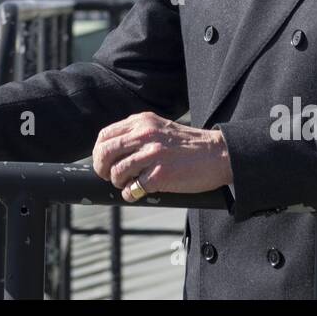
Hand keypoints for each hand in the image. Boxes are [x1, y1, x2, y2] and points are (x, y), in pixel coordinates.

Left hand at [91, 112, 231, 201]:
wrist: (218, 154)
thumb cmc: (189, 145)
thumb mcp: (160, 128)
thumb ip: (137, 134)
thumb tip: (111, 152)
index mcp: (142, 121)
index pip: (105, 135)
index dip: (98, 152)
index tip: (103, 163)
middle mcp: (145, 134)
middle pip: (105, 152)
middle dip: (101, 169)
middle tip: (108, 177)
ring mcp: (153, 154)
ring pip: (117, 172)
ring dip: (118, 183)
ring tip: (128, 184)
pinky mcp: (161, 174)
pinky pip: (133, 188)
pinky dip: (131, 194)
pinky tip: (138, 193)